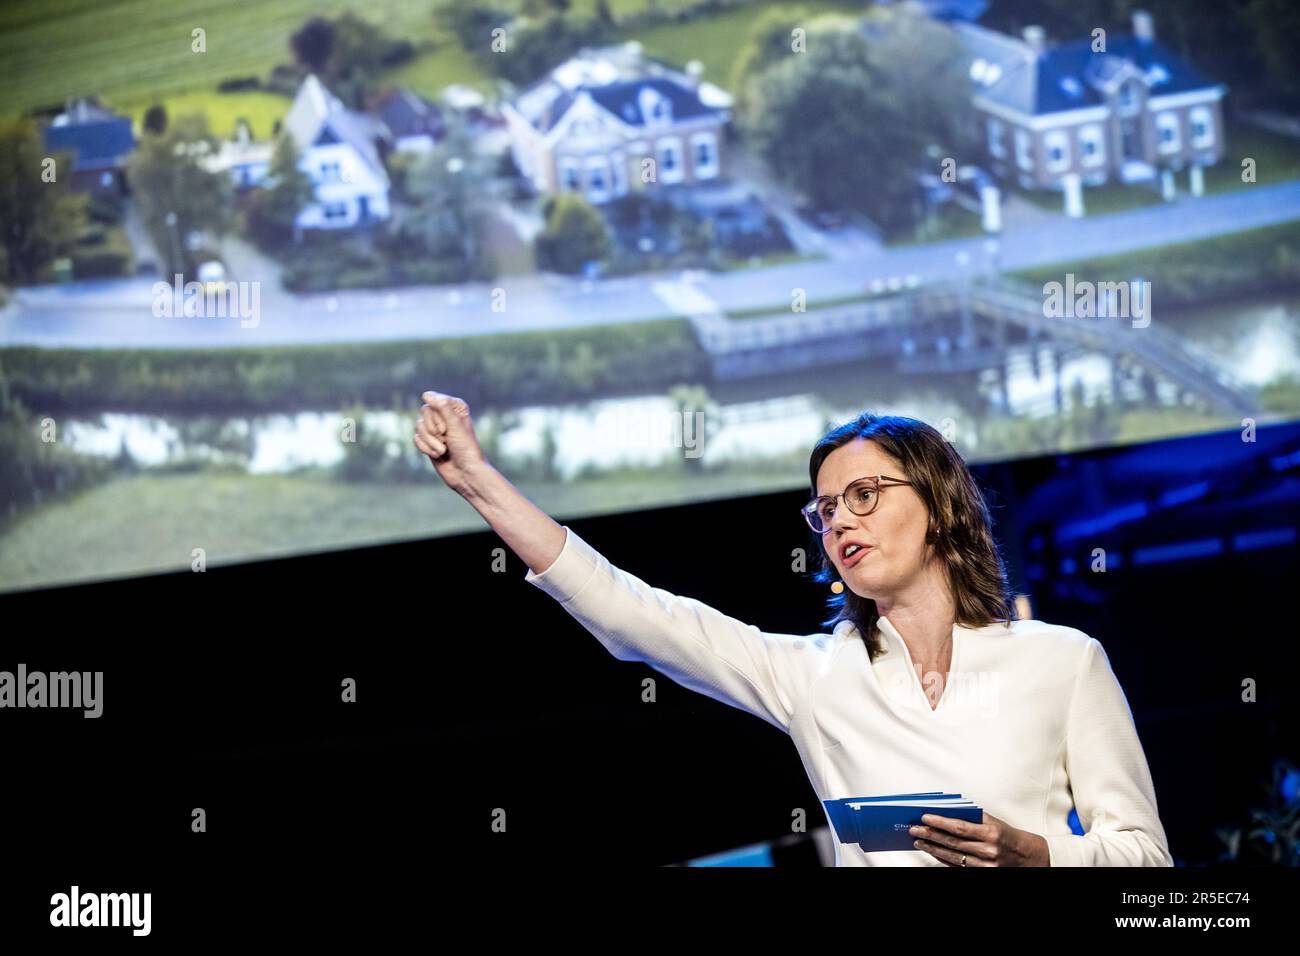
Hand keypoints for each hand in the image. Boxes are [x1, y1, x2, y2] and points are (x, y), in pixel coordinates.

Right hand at [413, 389, 487, 493]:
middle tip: (446, 438)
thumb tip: (425, 394)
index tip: (446, 428)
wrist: (465, 473)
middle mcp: (445, 417)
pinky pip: (416, 439)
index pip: (434, 400)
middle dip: (433, 429)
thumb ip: (442, 407)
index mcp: (455, 408)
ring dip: (431, 441)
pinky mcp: (428, 442)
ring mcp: (436, 430)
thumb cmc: (465, 448)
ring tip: (444, 450)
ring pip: (418, 426)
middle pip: (424, 412)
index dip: (437, 415)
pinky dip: (426, 448)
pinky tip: (438, 455)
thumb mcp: (455, 424)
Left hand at [909, 811, 1049, 866]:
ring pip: (953, 857)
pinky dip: (943, 859)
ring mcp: (986, 865)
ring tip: (918, 840)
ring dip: (933, 848)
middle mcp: (988, 851)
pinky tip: (932, 851)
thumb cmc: (1010, 837)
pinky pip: (958, 867)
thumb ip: (973, 817)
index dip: (940, 822)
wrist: (1029, 857)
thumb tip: (948, 811)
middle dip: (931, 835)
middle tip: (914, 829)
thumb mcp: (995, 823)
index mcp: (991, 833)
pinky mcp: (983, 874)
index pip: (960, 827)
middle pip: (953, 843)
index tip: (925, 817)